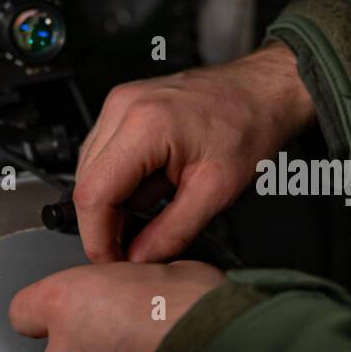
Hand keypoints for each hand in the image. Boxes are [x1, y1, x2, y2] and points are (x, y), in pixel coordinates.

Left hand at [8, 260, 225, 351]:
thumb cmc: (197, 316)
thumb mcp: (169, 269)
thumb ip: (136, 284)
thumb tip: (145, 289)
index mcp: (67, 303)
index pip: (25, 310)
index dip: (50, 311)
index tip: (73, 308)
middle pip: (61, 351)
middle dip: (92, 344)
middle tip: (136, 332)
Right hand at [73, 41, 315, 263]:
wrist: (264, 92)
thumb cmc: (250, 126)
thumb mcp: (216, 192)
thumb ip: (172, 232)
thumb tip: (139, 258)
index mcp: (145, 126)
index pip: (93, 194)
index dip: (98, 237)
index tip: (112, 259)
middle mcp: (124, 107)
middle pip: (86, 183)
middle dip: (105, 223)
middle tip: (135, 247)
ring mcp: (121, 103)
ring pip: (91, 170)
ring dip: (115, 202)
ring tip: (157, 209)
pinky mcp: (126, 107)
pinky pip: (106, 154)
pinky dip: (123, 181)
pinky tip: (154, 187)